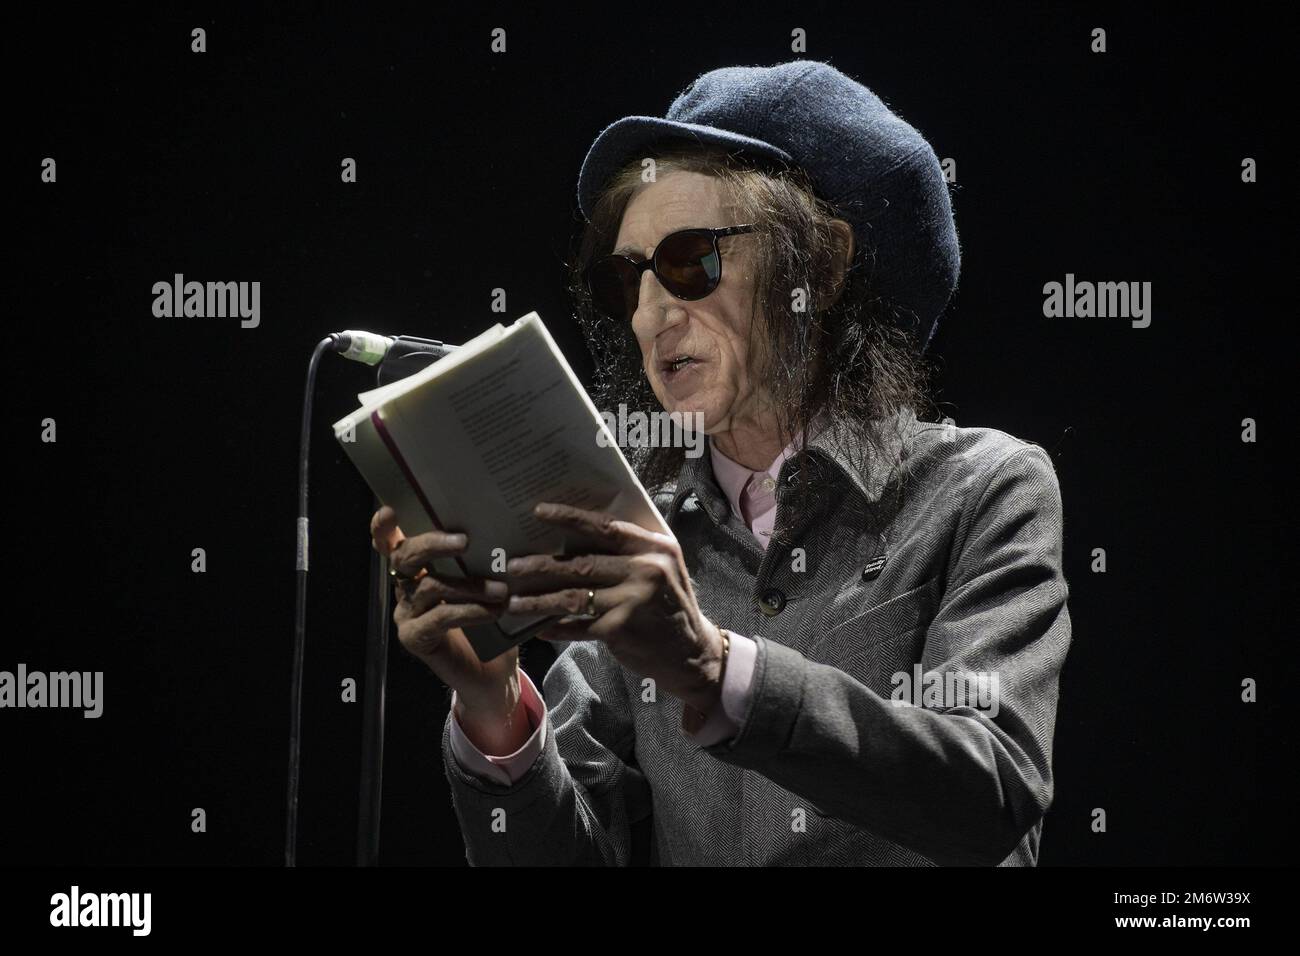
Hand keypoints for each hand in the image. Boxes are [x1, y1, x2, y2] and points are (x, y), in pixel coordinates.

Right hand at [369, 506, 518, 717]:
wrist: (493, 674)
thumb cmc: (493, 619)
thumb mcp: (490, 582)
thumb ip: (484, 557)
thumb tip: (502, 523)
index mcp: (417, 568)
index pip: (391, 543)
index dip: (384, 528)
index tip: (390, 510)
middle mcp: (405, 587)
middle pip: (405, 556)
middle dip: (432, 544)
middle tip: (464, 540)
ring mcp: (406, 614)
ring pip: (429, 586)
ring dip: (469, 585)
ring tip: (501, 589)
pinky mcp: (414, 638)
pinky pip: (439, 617)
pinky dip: (470, 611)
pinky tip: (493, 611)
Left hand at [504, 501, 725, 714]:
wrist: (693, 652)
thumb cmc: (668, 605)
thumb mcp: (662, 568)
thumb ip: (631, 551)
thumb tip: (577, 535)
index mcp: (654, 546)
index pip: (606, 526)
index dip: (569, 518)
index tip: (538, 512)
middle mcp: (646, 569)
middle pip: (582, 563)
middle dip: (542, 565)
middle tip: (513, 566)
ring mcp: (633, 600)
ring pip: (573, 596)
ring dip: (539, 600)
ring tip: (513, 602)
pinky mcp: (621, 630)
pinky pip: (578, 626)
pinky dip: (555, 628)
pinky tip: (538, 629)